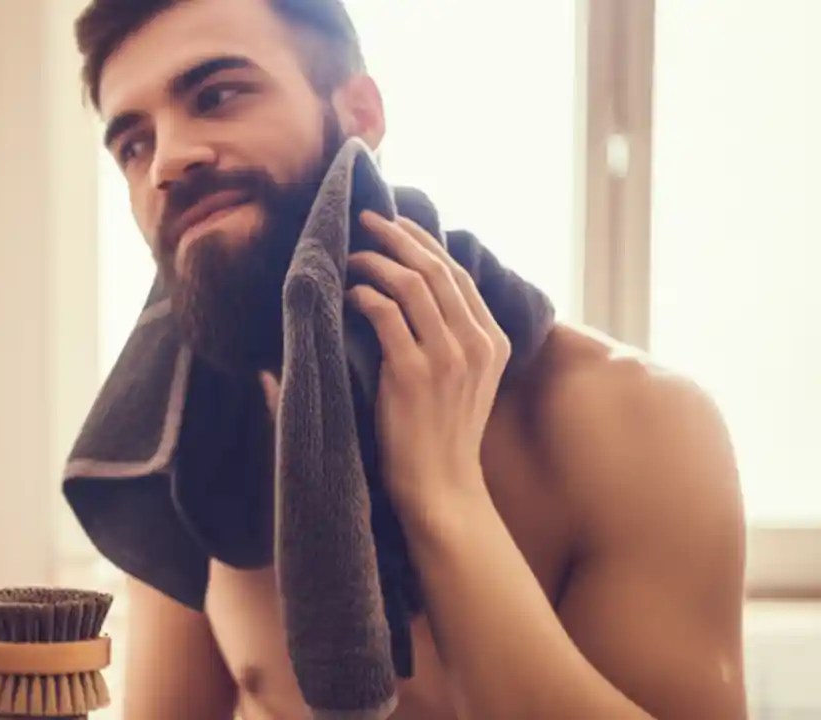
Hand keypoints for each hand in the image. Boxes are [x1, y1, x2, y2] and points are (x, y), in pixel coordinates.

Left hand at [345, 212, 510, 510]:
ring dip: (377, 260)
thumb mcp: (467, 381)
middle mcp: (477, 343)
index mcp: (495, 341)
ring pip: (412, 284)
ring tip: (352, 254)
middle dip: (399, 236)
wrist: (443, 489)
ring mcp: (448, 358)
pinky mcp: (413, 373)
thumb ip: (454, 338)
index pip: (459, 275)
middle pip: (436, 269)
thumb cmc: (444, 436)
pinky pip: (386, 314)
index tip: (399, 224)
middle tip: (368, 219)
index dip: (426, 243)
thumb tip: (418, 294)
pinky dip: (365, 294)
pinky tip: (351, 293)